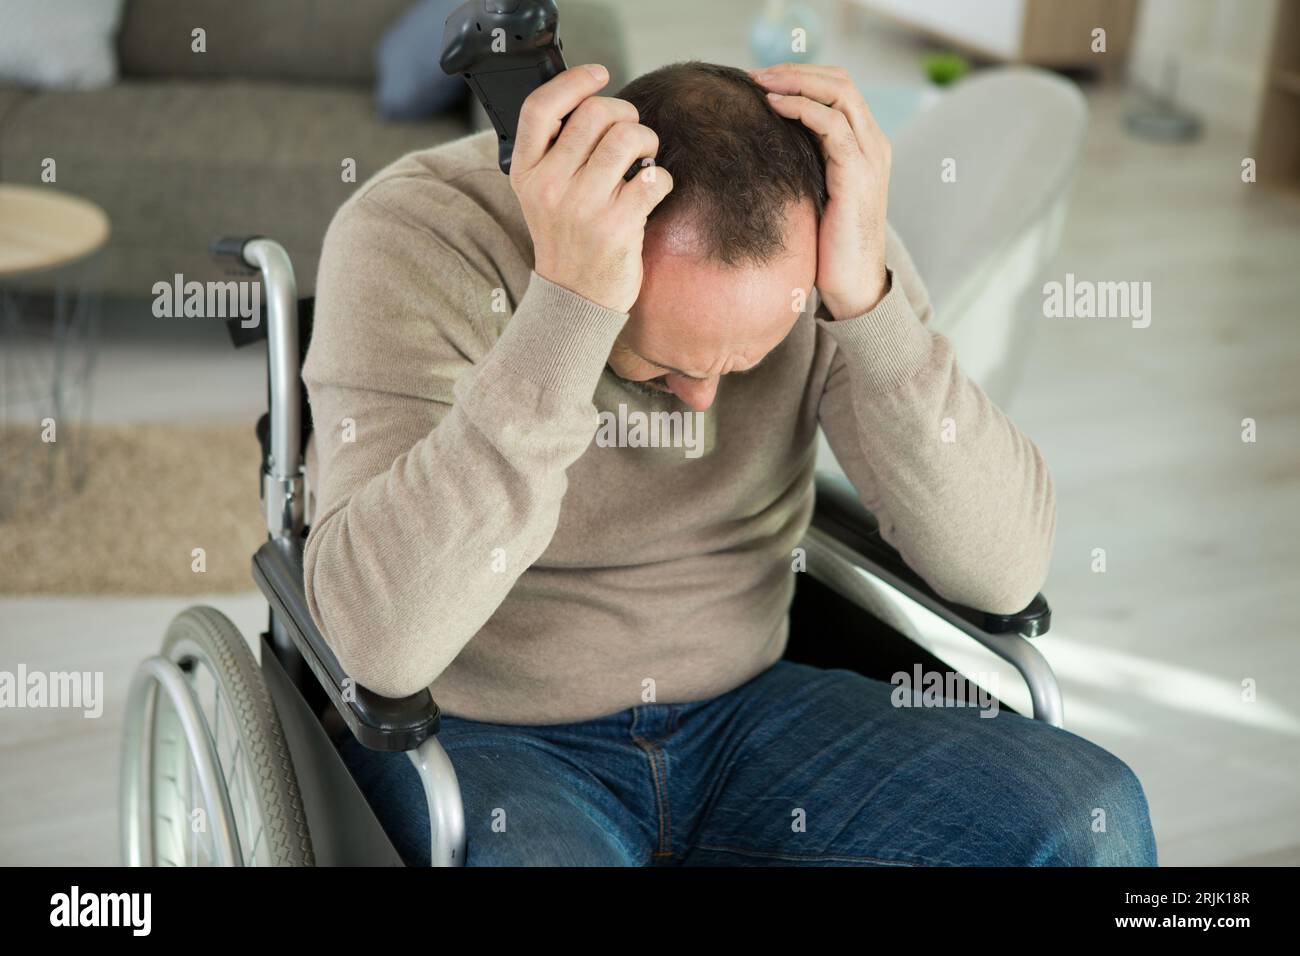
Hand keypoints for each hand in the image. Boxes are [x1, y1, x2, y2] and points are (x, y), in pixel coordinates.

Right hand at [511, 64, 673, 313]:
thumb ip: (556, 152)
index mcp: (527, 172)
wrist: (574, 299)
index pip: (541, 108)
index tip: (599, 74)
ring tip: (643, 161)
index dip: (573, 81)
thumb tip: (593, 101)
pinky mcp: (617, 225)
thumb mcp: (542, 194)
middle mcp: (550, 186)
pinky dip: (661, 178)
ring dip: (647, 142)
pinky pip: (654, 176)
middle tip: (632, 135)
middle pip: (596, 114)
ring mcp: (583, 206)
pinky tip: (650, 192)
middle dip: (626, 115)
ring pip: (629, 138)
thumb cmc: (567, 238)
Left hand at [749, 64, 890, 319]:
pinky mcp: (858, 174)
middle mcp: (873, 143)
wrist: (853, 285)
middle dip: (796, 71)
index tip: (762, 80)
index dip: (801, 75)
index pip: (838, 88)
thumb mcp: (813, 195)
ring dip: (795, 82)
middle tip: (756, 76)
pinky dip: (802, 108)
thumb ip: (802, 166)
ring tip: (760, 85)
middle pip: (840, 81)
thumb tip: (761, 148)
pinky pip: (832, 125)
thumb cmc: (827, 247)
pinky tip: (773, 107)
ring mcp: (870, 156)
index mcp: (865, 145)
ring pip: (839, 93)